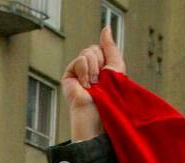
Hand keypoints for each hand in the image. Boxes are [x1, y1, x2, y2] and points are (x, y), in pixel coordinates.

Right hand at [61, 26, 126, 141]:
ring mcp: (78, 72)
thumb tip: (105, 28)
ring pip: (87, 52)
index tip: (109, 73)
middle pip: (94, 48)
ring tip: (93, 85)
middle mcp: (89, 68)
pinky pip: (80, 59)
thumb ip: (110, 46)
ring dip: (94, 69)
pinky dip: (85, 71)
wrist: (98, 111)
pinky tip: (85, 85)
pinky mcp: (68, 76)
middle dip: (101, 63)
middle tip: (100, 81)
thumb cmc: (109, 96)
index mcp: (101, 65)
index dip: (107, 57)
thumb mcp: (116, 66)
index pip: (102, 47)